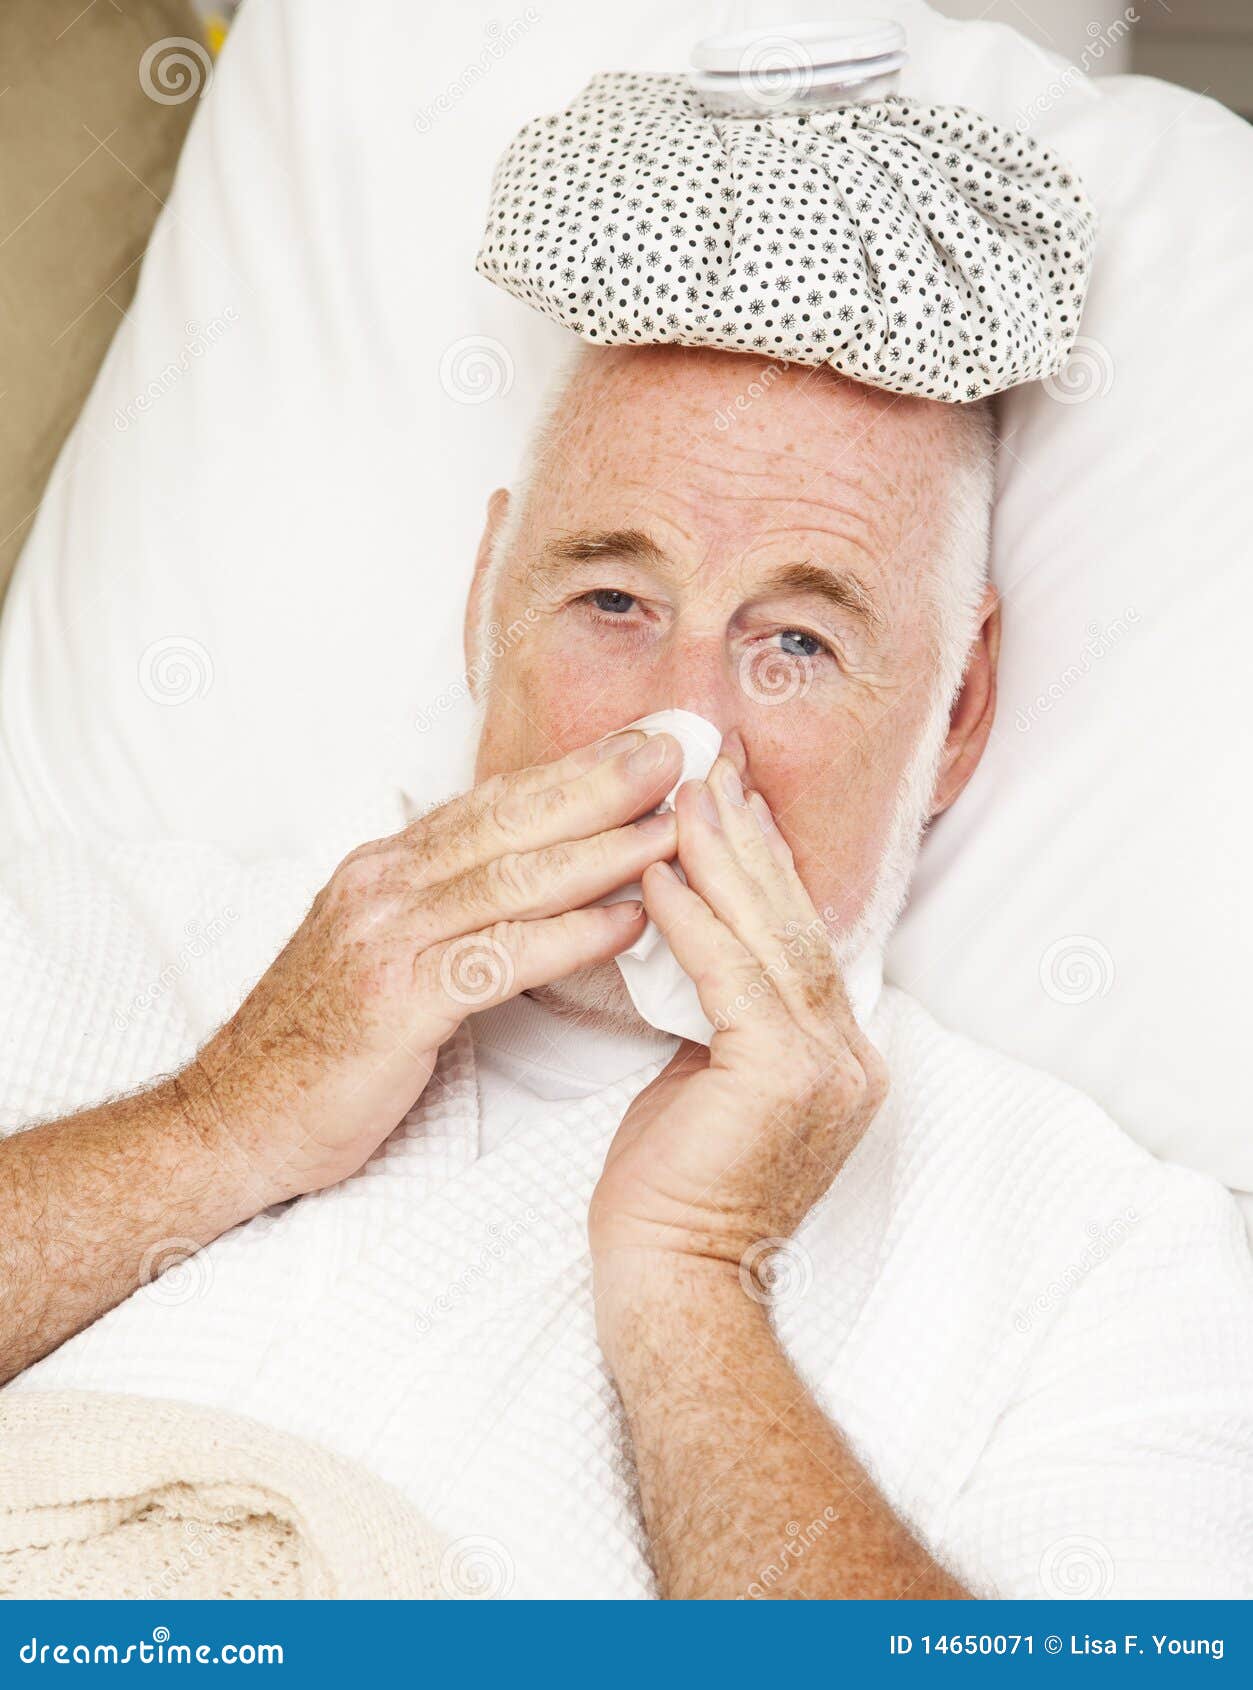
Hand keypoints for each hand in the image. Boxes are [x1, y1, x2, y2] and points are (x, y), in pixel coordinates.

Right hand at [183, 728, 682, 1204]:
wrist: (235, 1119)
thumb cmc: (321, 1042)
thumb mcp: (381, 949)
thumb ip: (446, 904)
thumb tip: (530, 871)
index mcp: (385, 867)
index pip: (495, 802)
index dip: (574, 769)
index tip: (645, 744)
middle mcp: (383, 886)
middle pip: (510, 821)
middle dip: (600, 783)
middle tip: (677, 753)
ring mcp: (384, 939)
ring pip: (512, 879)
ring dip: (603, 852)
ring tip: (673, 831)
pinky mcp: (394, 1002)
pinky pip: (498, 958)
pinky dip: (569, 937)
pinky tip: (626, 925)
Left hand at [589, 745, 887, 1345]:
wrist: (674, 1279)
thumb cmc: (675, 1187)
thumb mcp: (710, 1077)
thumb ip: (724, 1008)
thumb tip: (699, 931)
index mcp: (839, 1057)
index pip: (800, 939)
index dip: (766, 867)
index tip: (730, 803)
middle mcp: (850, 1057)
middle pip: (796, 925)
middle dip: (750, 842)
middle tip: (712, 768)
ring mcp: (828, 1068)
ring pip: (771, 940)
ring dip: (724, 860)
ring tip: (686, 796)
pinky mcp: (784, 1078)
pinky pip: (731, 977)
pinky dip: (694, 919)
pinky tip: (662, 872)